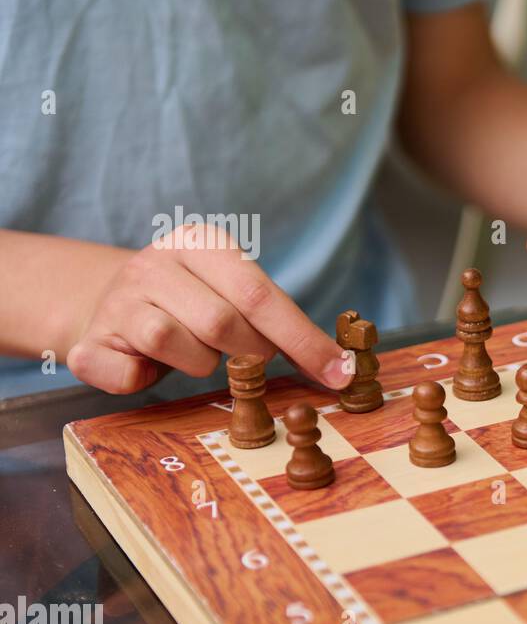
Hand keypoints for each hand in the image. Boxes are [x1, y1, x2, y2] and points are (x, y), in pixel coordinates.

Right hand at [66, 224, 353, 393]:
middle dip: (249, 353)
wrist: (109, 303)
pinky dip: (142, 379)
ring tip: (194, 352)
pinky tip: (145, 367)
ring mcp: (119, 300)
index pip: (261, 296)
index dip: (303, 340)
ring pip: (176, 342)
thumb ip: (278, 320)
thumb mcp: (233, 294)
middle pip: (222, 322)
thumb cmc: (193, 304)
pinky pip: (126, 373)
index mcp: (201, 244)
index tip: (339, 374)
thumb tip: (338, 366)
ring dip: (199, 363)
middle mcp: (156, 264)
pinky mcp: (90, 342)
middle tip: (249, 359)